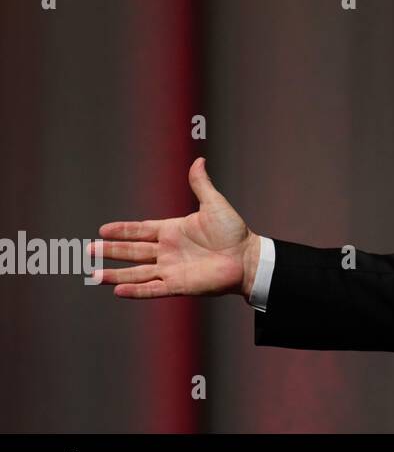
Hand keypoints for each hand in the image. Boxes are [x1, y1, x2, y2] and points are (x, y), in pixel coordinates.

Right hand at [93, 157, 260, 299]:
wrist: (247, 258)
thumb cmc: (233, 231)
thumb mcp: (214, 204)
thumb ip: (201, 185)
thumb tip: (198, 160)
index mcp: (173, 231)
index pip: (141, 231)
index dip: (122, 230)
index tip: (102, 230)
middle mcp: (168, 251)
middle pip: (133, 252)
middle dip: (111, 251)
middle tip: (89, 250)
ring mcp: (171, 269)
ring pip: (137, 273)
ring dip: (116, 274)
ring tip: (94, 275)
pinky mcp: (179, 285)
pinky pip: (153, 288)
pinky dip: (136, 290)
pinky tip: (118, 290)